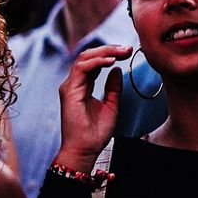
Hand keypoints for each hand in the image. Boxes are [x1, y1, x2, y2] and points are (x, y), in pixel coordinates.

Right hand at [51, 43, 130, 172]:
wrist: (85, 149)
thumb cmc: (95, 133)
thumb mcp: (111, 106)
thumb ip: (113, 88)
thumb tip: (117, 70)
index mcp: (81, 87)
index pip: (93, 63)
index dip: (110, 55)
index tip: (127, 52)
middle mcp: (73, 84)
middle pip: (87, 57)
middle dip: (108, 49)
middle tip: (127, 48)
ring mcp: (70, 86)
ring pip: (84, 59)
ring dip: (104, 52)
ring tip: (121, 52)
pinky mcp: (70, 91)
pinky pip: (82, 69)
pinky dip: (97, 62)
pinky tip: (111, 61)